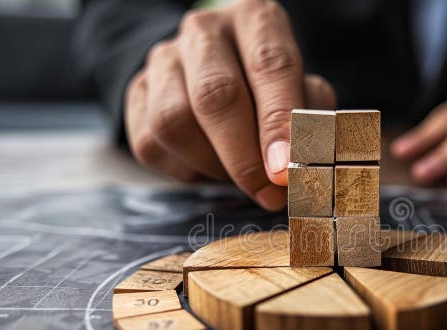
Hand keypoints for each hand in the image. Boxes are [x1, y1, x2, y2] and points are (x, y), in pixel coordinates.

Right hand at [125, 0, 335, 209]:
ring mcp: (164, 59)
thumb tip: (301, 165)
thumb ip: (309, 123)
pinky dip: (186, 170)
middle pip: (215, 95)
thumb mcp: (305, 95)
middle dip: (243, 156)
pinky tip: (211, 168)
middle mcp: (205, 32)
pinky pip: (150, 143)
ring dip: (212, 165)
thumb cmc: (274, 92)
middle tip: (266, 192)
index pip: (270, 65)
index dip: (278, 122)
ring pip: (174, 122)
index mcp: (255, 20)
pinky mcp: (138, 92)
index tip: (283, 169)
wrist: (219, 79)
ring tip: (240, 178)